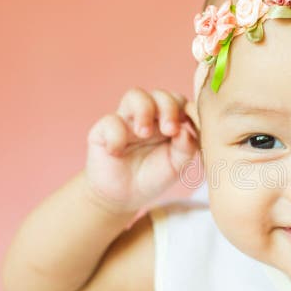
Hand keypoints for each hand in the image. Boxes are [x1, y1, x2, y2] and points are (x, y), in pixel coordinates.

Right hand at [85, 88, 199, 213]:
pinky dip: (115, 136)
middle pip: (159, 94)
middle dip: (168, 108)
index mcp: (168, 120)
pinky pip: (110, 121)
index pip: (178, 101)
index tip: (186, 126)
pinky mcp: (103, 130)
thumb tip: (186, 132)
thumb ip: (185, 149)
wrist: (125, 196)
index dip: (184, 109)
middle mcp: (148, 116)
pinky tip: (117, 152)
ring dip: (143, 111)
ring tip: (144, 133)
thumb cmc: (154, 175)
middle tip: (169, 130)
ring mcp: (126, 120)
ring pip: (134, 96)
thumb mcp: (176, 166)